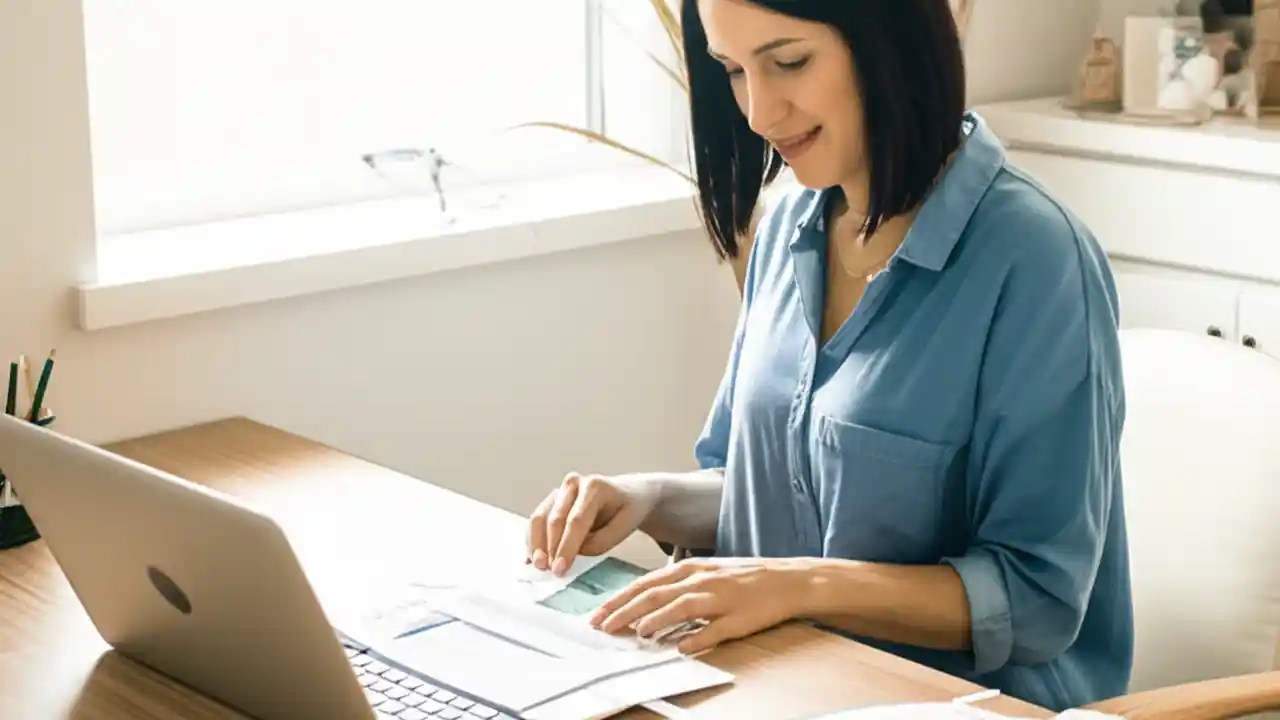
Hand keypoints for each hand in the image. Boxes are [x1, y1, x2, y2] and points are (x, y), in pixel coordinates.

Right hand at [527, 473, 660, 575]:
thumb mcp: (624, 527)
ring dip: (536, 544)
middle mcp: (573, 484)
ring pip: (540, 518)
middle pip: (555, 519)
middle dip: (550, 548)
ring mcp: (560, 491)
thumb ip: (599, 542)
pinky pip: (537, 521)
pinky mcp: (551, 501)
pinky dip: (533, 540)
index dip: (566, 546)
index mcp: (595, 487)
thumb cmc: (627, 511)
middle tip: (549, 571)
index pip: (576, 520)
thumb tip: (574, 554)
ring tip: (538, 566)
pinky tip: (532, 558)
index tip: (560, 568)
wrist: (628, 494)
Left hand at [589, 558, 805, 655]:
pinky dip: (697, 638)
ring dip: (657, 620)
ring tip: (637, 633)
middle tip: (603, 627)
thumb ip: (675, 587)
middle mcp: (701, 580)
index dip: (619, 599)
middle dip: (625, 611)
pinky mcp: (739, 618)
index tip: (597, 614)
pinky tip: (681, 648)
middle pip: (655, 594)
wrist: (786, 579)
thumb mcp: (704, 573)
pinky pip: (715, 630)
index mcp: (689, 569)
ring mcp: (720, 598)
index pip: (645, 584)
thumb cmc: (741, 579)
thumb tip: (643, 604)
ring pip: (681, 607)